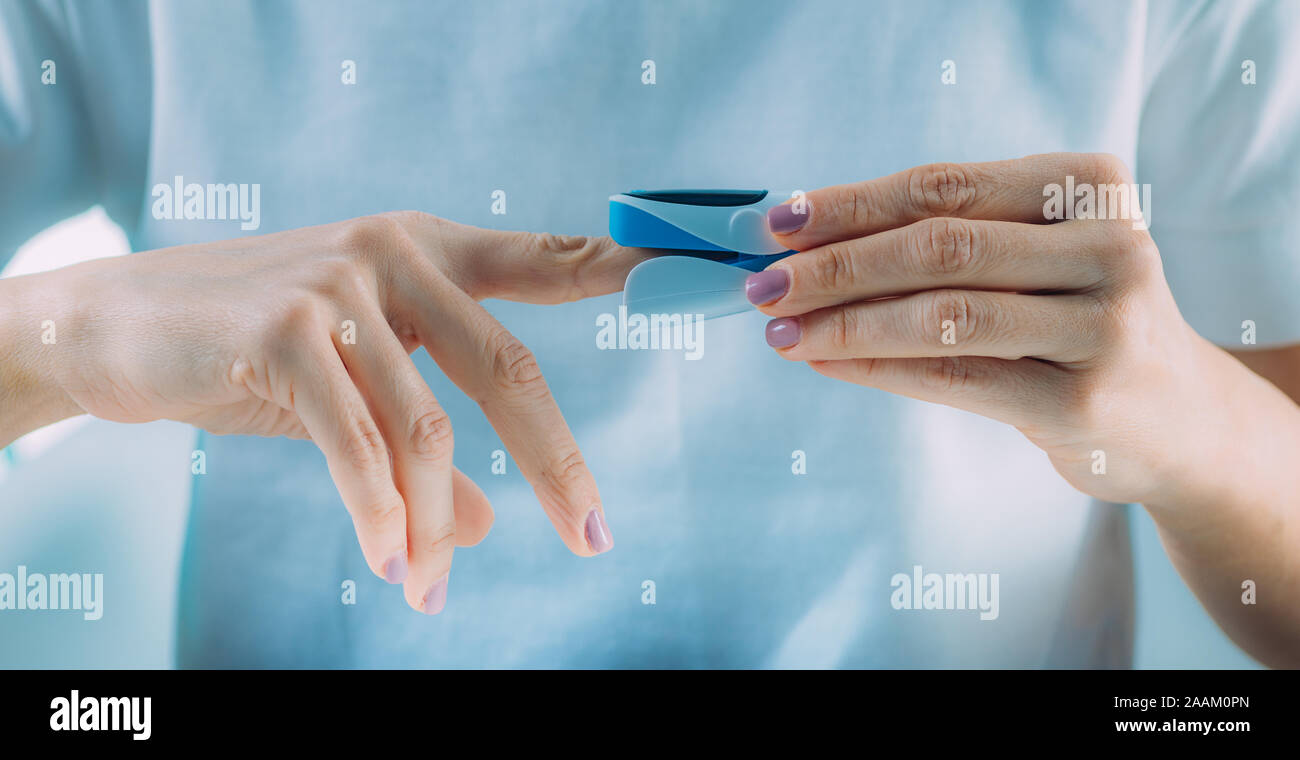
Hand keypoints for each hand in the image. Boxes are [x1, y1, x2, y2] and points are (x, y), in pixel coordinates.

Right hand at [28, 212, 646, 612]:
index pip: (546, 259)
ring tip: (434, 592)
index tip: (692, 272)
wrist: (120, 321)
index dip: (622, 266)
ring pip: (426, 430)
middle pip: (512, 370)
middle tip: (593, 538)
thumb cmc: (254, 348)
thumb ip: (427, 437)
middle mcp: (394, 256)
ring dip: (439, 525)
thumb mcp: (358, 386)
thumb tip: (487, 520)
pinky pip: (357, 446)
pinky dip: (382, 515)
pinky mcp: (281, 334)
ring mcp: (337, 289)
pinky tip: (397, 565)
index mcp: (427, 252)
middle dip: (558, 466)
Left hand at [747, 153, 1221, 504]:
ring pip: (944, 314)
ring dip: (845, 320)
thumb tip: (806, 242)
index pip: (945, 186)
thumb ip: (944, 239)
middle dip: (836, 265)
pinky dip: (878, 367)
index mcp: (1087, 184)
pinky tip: (827, 361)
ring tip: (781, 331)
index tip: (777, 223)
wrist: (1178, 418)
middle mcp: (1109, 244)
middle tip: (762, 284)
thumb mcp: (1034, 257)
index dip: (851, 204)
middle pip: (940, 245)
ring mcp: (1105, 325)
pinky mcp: (1085, 403)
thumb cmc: (1078, 319)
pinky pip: (956, 378)